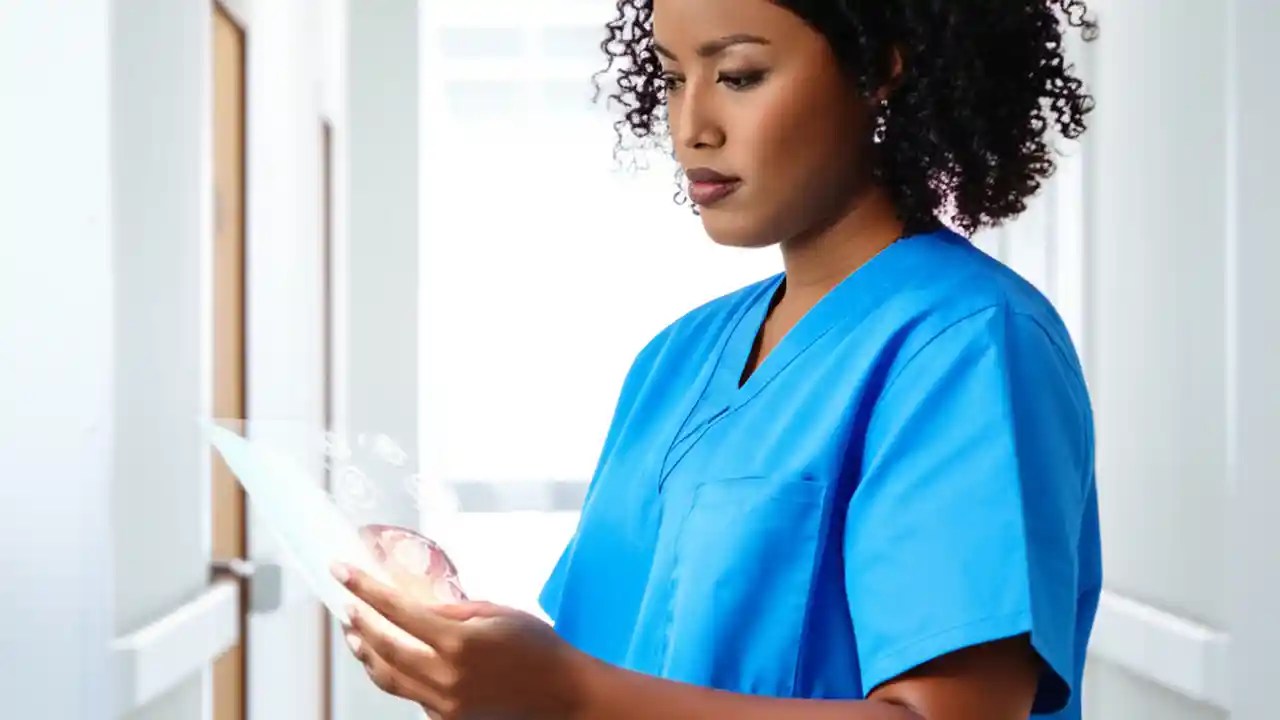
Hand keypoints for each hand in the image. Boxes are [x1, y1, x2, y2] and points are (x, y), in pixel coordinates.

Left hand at [333, 563, 590, 719]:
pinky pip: (411, 694)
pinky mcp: (447, 718)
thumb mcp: (496, 613)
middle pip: (383, 648)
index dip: (365, 589)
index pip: (397, 611)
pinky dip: (396, 674)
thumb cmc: (536, 646)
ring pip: (388, 678)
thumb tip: (416, 607)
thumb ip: (452, 611)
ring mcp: (444, 703)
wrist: (561, 693)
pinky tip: (390, 660)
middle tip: (345, 603)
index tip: (342, 572)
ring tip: (356, 635)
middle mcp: (445, 677)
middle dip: (358, 622)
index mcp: (458, 643)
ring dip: (368, 654)